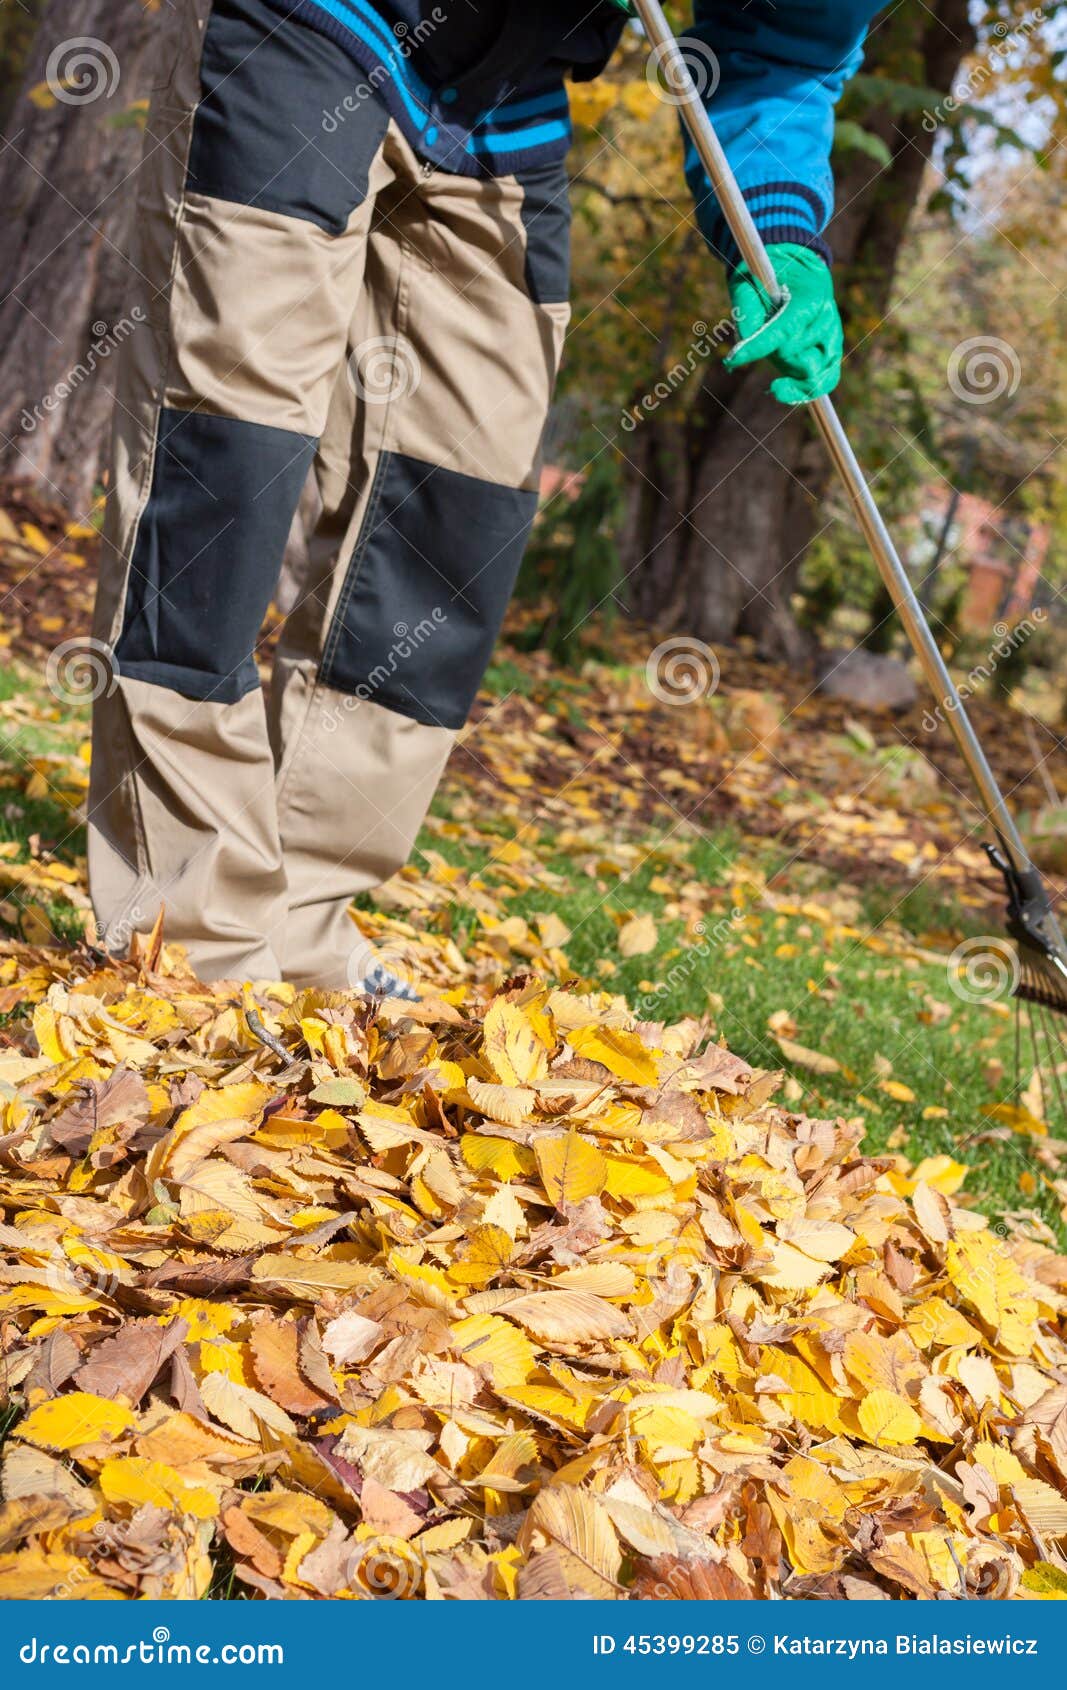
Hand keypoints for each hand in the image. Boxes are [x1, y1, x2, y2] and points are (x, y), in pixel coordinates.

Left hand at [724, 243, 842, 405]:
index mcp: (811, 296)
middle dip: (773, 355)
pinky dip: (804, 391)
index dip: (758, 347)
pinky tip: (783, 391)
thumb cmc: (768, 276)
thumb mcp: (749, 284)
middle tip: (759, 343)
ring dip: (788, 374)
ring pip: (813, 373)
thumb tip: (739, 356)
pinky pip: (826, 380)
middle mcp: (827, 317)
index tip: (732, 360)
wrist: (795, 269)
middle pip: (795, 355)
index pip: (783, 331)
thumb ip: (746, 314)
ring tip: (774, 374)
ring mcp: (832, 335)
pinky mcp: (832, 350)